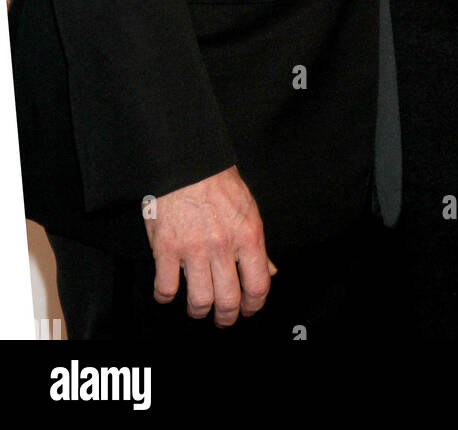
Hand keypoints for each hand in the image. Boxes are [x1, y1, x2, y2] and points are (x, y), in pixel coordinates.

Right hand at [143, 165, 276, 326]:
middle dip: (227, 317)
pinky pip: (165, 289)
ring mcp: (193, 249)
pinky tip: (169, 291)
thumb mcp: (248, 209)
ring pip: (199, 301)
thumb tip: (269, 271)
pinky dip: (165, 297)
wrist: (187, 161)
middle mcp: (222, 246)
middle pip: (228, 301)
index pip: (258, 286)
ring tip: (198, 307)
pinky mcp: (165, 248)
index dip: (254, 305)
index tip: (248, 310)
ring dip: (198, 310)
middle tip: (223, 318)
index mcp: (248, 235)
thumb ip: (257, 244)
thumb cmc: (219, 182)